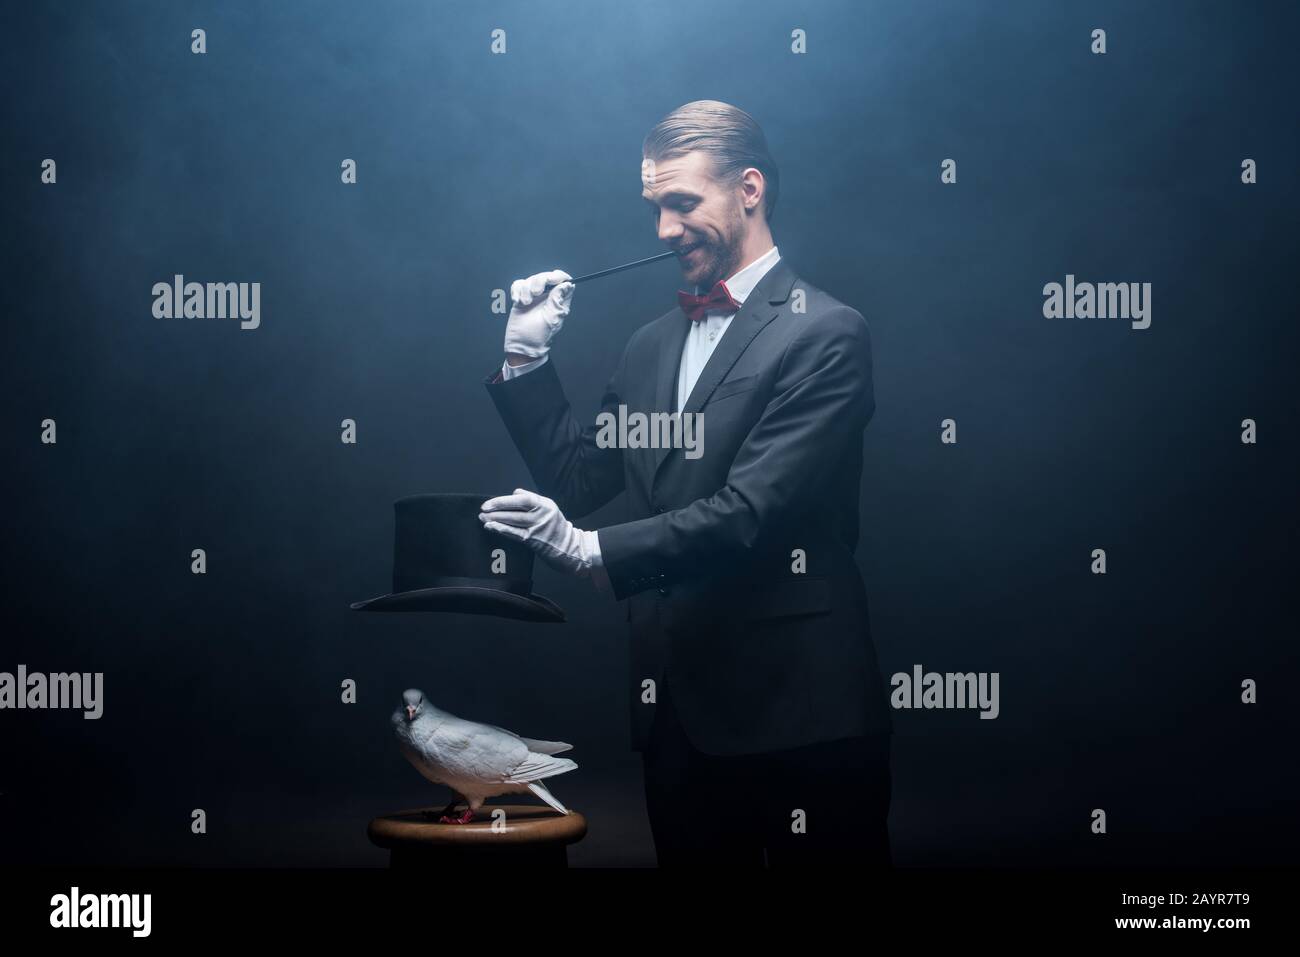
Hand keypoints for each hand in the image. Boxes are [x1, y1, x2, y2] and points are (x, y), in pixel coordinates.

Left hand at [479, 489, 597, 577]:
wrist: (571, 549)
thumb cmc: (558, 529)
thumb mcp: (550, 509)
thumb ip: (533, 498)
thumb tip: (515, 492)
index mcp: (546, 505)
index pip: (523, 499)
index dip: (504, 500)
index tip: (490, 503)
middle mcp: (543, 515)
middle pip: (516, 509)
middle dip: (496, 509)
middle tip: (483, 510)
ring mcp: (538, 528)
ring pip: (513, 521)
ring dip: (496, 519)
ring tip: (483, 518)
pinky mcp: (534, 541)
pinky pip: (514, 533)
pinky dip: (501, 529)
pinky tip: (491, 527)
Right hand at [503, 269, 573, 360]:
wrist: (521, 345)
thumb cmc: (539, 336)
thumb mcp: (551, 319)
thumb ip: (557, 301)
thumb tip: (567, 284)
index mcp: (559, 301)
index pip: (564, 281)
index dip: (558, 276)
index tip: (551, 280)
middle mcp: (548, 297)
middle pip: (546, 276)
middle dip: (539, 281)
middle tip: (536, 293)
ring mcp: (534, 297)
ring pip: (531, 279)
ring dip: (526, 289)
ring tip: (525, 303)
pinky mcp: (522, 298)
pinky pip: (519, 284)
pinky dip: (516, 290)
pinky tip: (517, 302)